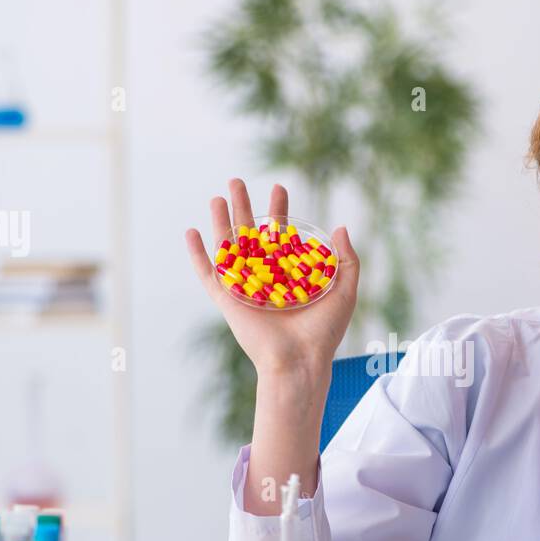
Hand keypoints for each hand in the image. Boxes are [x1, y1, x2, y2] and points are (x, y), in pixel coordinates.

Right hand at [186, 178, 359, 379]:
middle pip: (250, 235)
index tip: (279, 187)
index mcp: (289, 273)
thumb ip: (347, 261)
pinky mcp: (227, 300)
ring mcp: (244, 287)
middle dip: (244, 207)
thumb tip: (341, 228)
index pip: (281, 235)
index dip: (279, 211)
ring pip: (228, 248)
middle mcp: (264, 277)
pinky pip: (209, 274)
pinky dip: (198, 254)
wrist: (300, 360)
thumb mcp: (344, 291)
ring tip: (217, 197)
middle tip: (237, 181)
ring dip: (220, 221)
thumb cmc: (323, 332)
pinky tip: (191, 232)